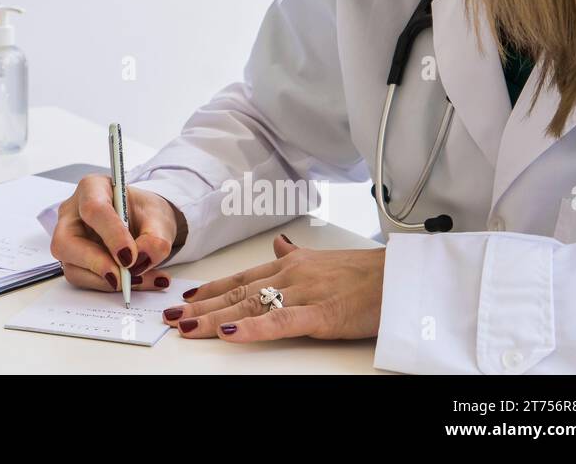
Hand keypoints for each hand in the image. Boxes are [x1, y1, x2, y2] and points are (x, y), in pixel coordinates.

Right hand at [49, 174, 178, 290]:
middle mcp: (72, 213)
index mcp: (92, 188)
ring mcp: (69, 240)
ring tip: (143, 279)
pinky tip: (138, 281)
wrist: (145, 224)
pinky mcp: (74, 262)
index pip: (93, 209)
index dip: (111, 234)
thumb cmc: (145, 213)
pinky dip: (111, 287)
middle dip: (95, 263)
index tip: (130, 256)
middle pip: (65, 242)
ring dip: (108, 281)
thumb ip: (155, 239)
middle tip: (123, 278)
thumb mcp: (160, 219)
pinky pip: (85, 281)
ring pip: (73, 267)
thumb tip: (141, 260)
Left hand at [162, 233, 384, 340]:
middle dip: (202, 305)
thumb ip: (297, 254)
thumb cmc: (368, 273)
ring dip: (214, 317)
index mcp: (291, 265)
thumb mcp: (325, 258)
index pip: (242, 277)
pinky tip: (229, 331)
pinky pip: (280, 321)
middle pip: (237, 293)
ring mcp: (304, 294)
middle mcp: (291, 276)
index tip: (186, 295)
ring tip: (186, 326)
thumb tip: (278, 244)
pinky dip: (252, 327)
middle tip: (172, 316)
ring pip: (250, 306)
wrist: (403, 276)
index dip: (212, 287)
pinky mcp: (321, 314)